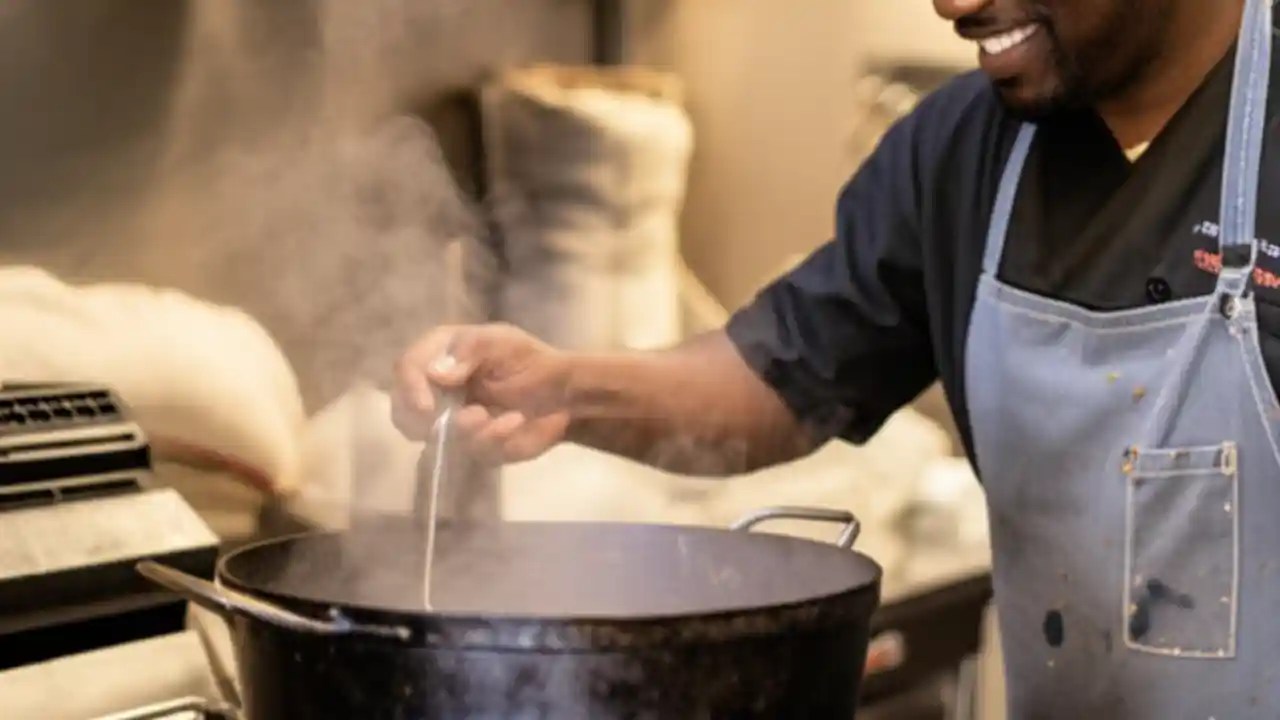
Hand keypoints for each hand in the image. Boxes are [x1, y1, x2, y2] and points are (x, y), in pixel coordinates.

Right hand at [392, 323, 571, 462]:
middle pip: (404, 411)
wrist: (564, 396)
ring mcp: (451, 423)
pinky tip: (517, 423)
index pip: (406, 369)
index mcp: (439, 355)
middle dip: (431, 421)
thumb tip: (434, 372)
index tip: (425, 406)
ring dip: (473, 431)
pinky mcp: (471, 446)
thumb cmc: (532, 362)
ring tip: (508, 418)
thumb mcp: (504, 343)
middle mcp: (436, 391)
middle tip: (472, 416)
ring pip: (437, 438)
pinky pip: (472, 451)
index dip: (409, 388)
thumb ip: (470, 350)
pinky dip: (497, 438)